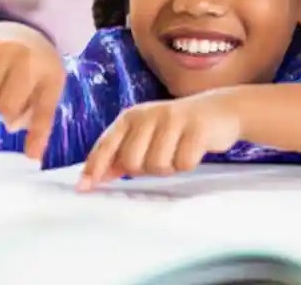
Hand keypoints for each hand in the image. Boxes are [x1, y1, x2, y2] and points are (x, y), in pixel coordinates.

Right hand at [0, 33, 64, 159]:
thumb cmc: (35, 70)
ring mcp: (2, 46)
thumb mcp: (46, 92)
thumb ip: (41, 124)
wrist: (15, 33)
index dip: (36, 134)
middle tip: (10, 101)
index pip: (42, 110)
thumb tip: (32, 157)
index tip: (32, 156)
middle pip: (5, 108)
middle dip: (5, 111)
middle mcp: (27, 55)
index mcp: (49, 71)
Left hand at [78, 93, 240, 190]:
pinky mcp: (196, 130)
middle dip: (145, 169)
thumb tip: (93, 177)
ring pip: (158, 166)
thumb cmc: (176, 128)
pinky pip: (183, 164)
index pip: (106, 144)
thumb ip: (120, 154)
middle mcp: (148, 115)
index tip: (83, 188)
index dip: (94, 167)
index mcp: (131, 116)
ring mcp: (173, 120)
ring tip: (178, 151)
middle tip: (161, 157)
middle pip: (132, 162)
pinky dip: (187, 164)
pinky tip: (193, 150)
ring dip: (169, 167)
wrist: (218, 111)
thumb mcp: (145, 135)